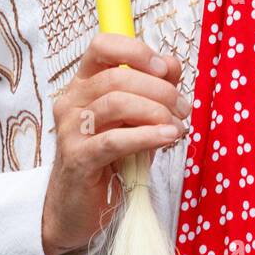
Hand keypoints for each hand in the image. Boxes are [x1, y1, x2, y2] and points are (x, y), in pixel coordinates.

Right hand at [41, 33, 189, 254]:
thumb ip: (154, 89)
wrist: (78, 209)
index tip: (164, 68)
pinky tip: (168, 137)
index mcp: (85, 83)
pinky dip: (147, 135)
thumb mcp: (137, 119)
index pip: (102, 46)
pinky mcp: (77, 159)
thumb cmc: (111, 159)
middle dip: (159, 89)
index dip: (135, 50)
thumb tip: (172, 65)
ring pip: (116, 102)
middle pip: (117, 77)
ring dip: (156, 111)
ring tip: (177, 127)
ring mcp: (71, 130)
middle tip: (183, 108)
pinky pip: (114, 139)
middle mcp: (72, 100)